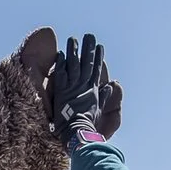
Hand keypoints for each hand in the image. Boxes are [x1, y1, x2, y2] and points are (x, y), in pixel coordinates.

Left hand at [46, 32, 117, 146]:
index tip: (100, 46)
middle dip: (88, 49)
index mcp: (93, 90)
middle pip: (87, 63)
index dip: (98, 57)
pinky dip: (61, 64)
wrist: (78, 133)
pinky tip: (61, 53)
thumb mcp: (100, 110)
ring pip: (74, 65)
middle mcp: (84, 86)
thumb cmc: (88, 125)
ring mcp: (73, 88)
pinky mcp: (62, 92)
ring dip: (74, 51)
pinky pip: (61, 74)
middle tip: (90, 36)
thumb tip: (109, 86)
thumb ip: (104, 97)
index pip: (96, 70)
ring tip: (74, 38)